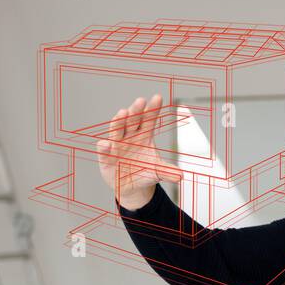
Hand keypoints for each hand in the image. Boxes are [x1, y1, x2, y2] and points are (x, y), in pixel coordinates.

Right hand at [97, 93, 182, 209]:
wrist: (129, 186)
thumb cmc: (143, 172)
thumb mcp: (156, 172)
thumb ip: (167, 171)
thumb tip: (180, 175)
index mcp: (144, 135)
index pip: (149, 119)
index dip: (153, 109)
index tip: (157, 98)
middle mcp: (130, 135)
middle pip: (133, 120)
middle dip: (136, 110)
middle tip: (141, 101)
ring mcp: (117, 143)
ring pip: (117, 129)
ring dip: (119, 121)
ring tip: (123, 113)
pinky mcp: (106, 155)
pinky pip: (104, 149)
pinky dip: (105, 147)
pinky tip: (107, 144)